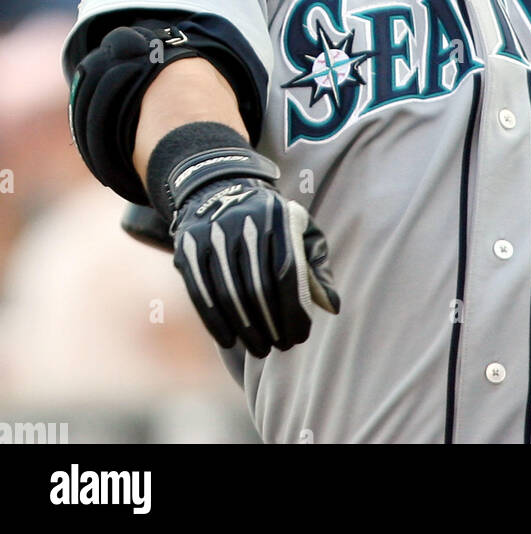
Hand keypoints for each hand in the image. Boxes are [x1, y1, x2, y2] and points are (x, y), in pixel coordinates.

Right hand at [167, 145, 339, 358]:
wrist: (220, 191)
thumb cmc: (271, 222)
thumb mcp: (300, 232)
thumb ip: (316, 268)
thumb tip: (332, 307)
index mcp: (278, 215)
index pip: (288, 271)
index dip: (294, 309)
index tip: (300, 336)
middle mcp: (244, 221)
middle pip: (258, 286)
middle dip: (272, 324)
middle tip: (280, 346)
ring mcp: (213, 233)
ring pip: (230, 293)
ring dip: (247, 329)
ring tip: (260, 348)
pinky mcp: (189, 246)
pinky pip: (202, 293)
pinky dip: (216, 321)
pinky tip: (230, 340)